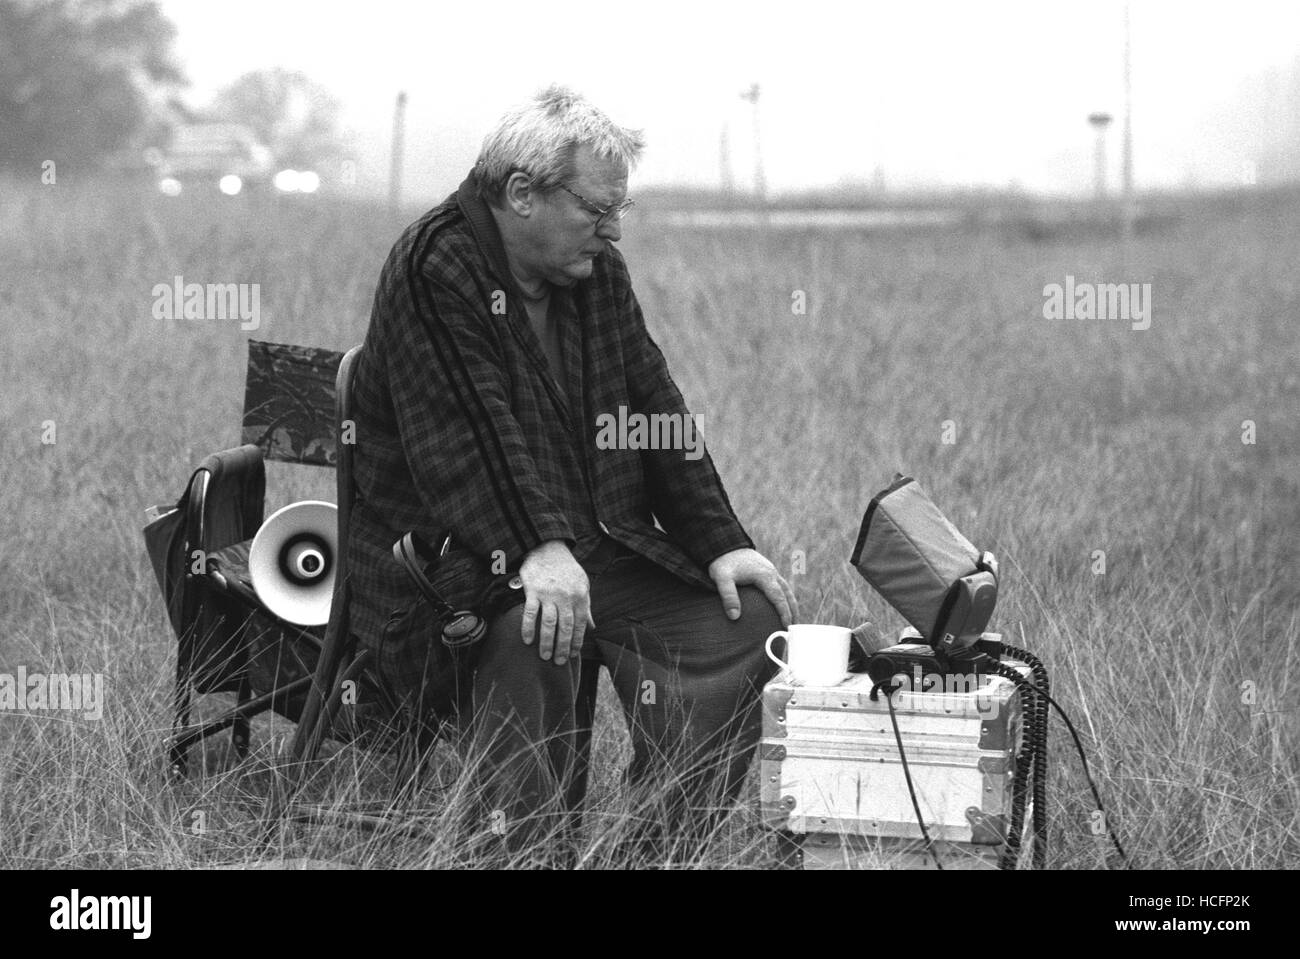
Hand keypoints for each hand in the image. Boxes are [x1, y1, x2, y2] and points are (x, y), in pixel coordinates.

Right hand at [518, 540, 594, 665]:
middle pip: (565, 627)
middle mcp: (565, 597)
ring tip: (544, 656)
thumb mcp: (582, 585)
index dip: (577, 642)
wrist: (548, 548)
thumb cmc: (567, 570)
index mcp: (580, 596)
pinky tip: (527, 641)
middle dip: (562, 647)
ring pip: (548, 623)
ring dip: (546, 642)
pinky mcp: (533, 590)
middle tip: (559, 662)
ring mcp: (548, 594)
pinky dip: (528, 628)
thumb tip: (592, 628)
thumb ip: (586, 608)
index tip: (573, 656)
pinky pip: (530, 613)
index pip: (580, 625)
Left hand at [707, 548, 796, 627]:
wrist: (725, 544)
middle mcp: (771, 572)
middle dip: (793, 611)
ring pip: (787, 589)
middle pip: (787, 594)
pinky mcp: (766, 569)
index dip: (784, 612)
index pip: (778, 598)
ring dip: (792, 603)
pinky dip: (785, 596)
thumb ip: (728, 597)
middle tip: (795, 627)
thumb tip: (734, 617)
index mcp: (764, 576)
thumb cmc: (723, 562)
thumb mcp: (722, 579)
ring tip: (794, 618)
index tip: (787, 626)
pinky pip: (781, 584)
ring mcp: (770, 570)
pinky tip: (783, 603)